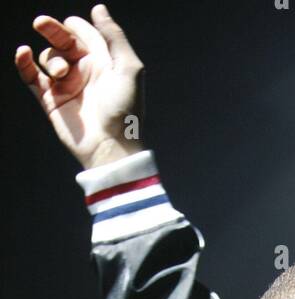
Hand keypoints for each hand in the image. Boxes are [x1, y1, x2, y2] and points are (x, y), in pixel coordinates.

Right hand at [14, 6, 143, 167]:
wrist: (112, 146)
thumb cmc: (126, 110)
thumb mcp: (128, 68)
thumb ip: (114, 37)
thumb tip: (98, 9)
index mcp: (102, 62)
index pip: (83, 34)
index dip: (75, 26)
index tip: (71, 26)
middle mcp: (83, 72)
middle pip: (61, 40)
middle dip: (52, 30)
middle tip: (41, 23)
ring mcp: (66, 86)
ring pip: (48, 58)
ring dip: (51, 59)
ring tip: (62, 75)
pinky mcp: (51, 101)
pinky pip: (31, 76)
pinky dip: (24, 63)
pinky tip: (23, 53)